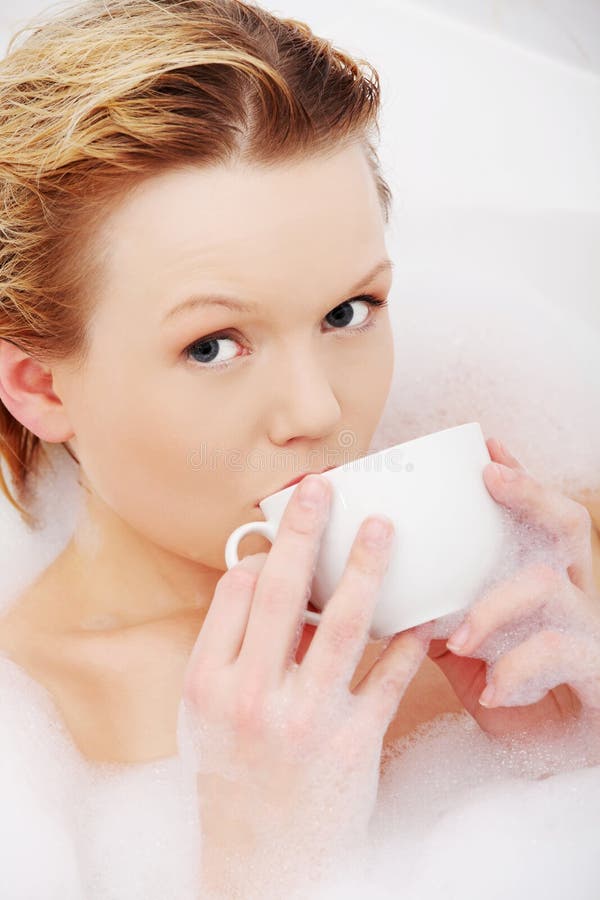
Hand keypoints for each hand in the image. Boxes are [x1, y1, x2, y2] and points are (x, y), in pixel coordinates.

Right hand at [181, 474, 429, 898]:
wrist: (262, 862)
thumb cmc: (233, 777)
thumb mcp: (205, 716)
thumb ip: (224, 648)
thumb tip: (256, 579)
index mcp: (210, 684)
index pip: (234, 595)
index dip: (262, 553)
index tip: (286, 524)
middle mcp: (254, 698)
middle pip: (281, 595)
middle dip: (305, 533)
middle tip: (323, 489)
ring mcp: (306, 720)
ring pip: (341, 626)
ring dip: (366, 569)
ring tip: (383, 527)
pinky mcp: (353, 744)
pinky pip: (388, 678)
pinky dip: (408, 641)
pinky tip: (423, 611)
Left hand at [427, 437, 599, 742]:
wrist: (556, 758)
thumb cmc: (512, 696)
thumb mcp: (468, 652)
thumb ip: (437, 616)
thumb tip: (375, 587)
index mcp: (537, 583)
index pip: (535, 518)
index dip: (518, 479)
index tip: (484, 448)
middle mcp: (568, 596)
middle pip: (565, 526)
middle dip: (529, 495)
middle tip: (491, 478)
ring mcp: (588, 631)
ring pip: (552, 588)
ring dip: (497, 607)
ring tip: (461, 637)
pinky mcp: (596, 672)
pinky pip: (563, 652)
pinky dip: (520, 668)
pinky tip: (495, 688)